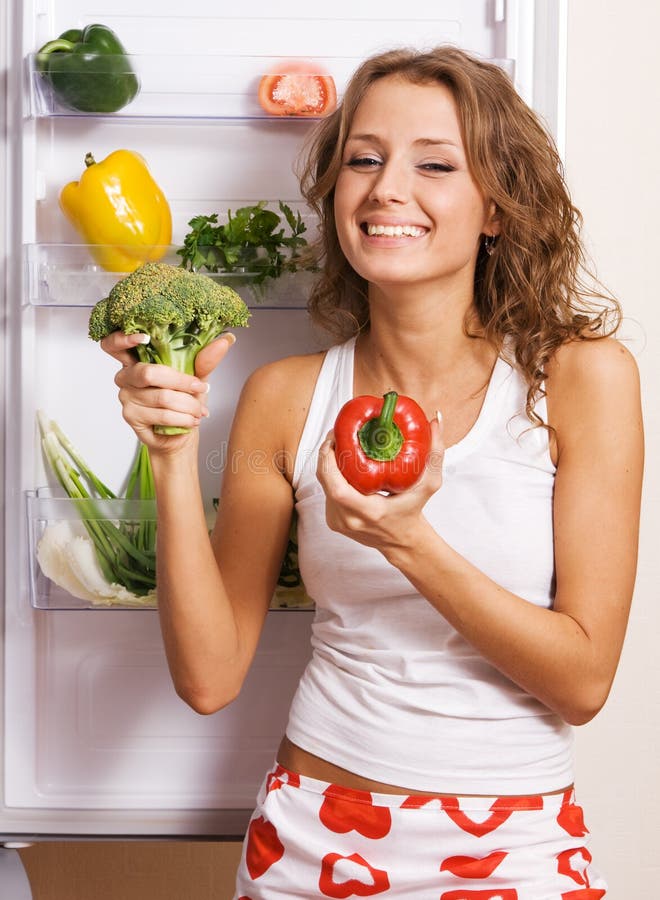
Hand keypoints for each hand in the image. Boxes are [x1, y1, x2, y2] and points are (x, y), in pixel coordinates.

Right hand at [99, 331, 235, 450]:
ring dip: (189, 406)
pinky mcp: (131, 417)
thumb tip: (226, 340)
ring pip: (162, 397)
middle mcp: (125, 376)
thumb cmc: (183, 401)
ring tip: (200, 411)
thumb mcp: (196, 377)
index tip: (144, 338)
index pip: (114, 344)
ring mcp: (125, 397)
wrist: (180, 434)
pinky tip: (192, 420)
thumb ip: (205, 359)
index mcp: (136, 359)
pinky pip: (162, 415)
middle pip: (149, 373)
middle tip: (201, 389)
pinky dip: (184, 418)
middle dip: (182, 382)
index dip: (123, 338)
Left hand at [316, 413, 444, 553]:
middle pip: (325, 482)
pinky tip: (338, 462)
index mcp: (370, 512)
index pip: (337, 487)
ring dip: (327, 463)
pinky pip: (326, 493)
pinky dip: (330, 476)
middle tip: (336, 433)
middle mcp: (349, 520)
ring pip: (323, 486)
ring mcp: (338, 522)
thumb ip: (435, 453)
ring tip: (337, 443)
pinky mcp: (333, 521)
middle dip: (326, 454)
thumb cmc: (414, 512)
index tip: (336, 438)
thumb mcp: (430, 484)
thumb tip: (435, 421)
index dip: (329, 461)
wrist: (403, 542)